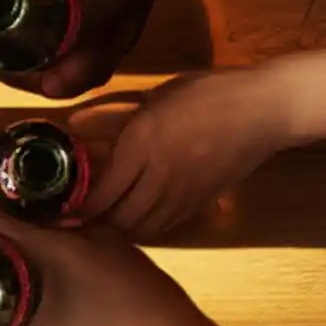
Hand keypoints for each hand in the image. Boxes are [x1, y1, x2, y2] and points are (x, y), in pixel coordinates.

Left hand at [74, 67, 290, 240]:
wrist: (263, 111)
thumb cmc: (207, 94)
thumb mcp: (154, 98)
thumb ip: (112, 117)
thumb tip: (74, 124)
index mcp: (142, 146)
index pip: (101, 193)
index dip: (80, 209)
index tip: (62, 211)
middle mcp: (160, 177)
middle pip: (118, 219)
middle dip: (95, 226)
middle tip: (78, 223)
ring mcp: (182, 194)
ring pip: (142, 229)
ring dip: (119, 231)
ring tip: (102, 225)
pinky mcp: (200, 203)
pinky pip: (165, 226)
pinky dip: (145, 228)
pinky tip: (136, 220)